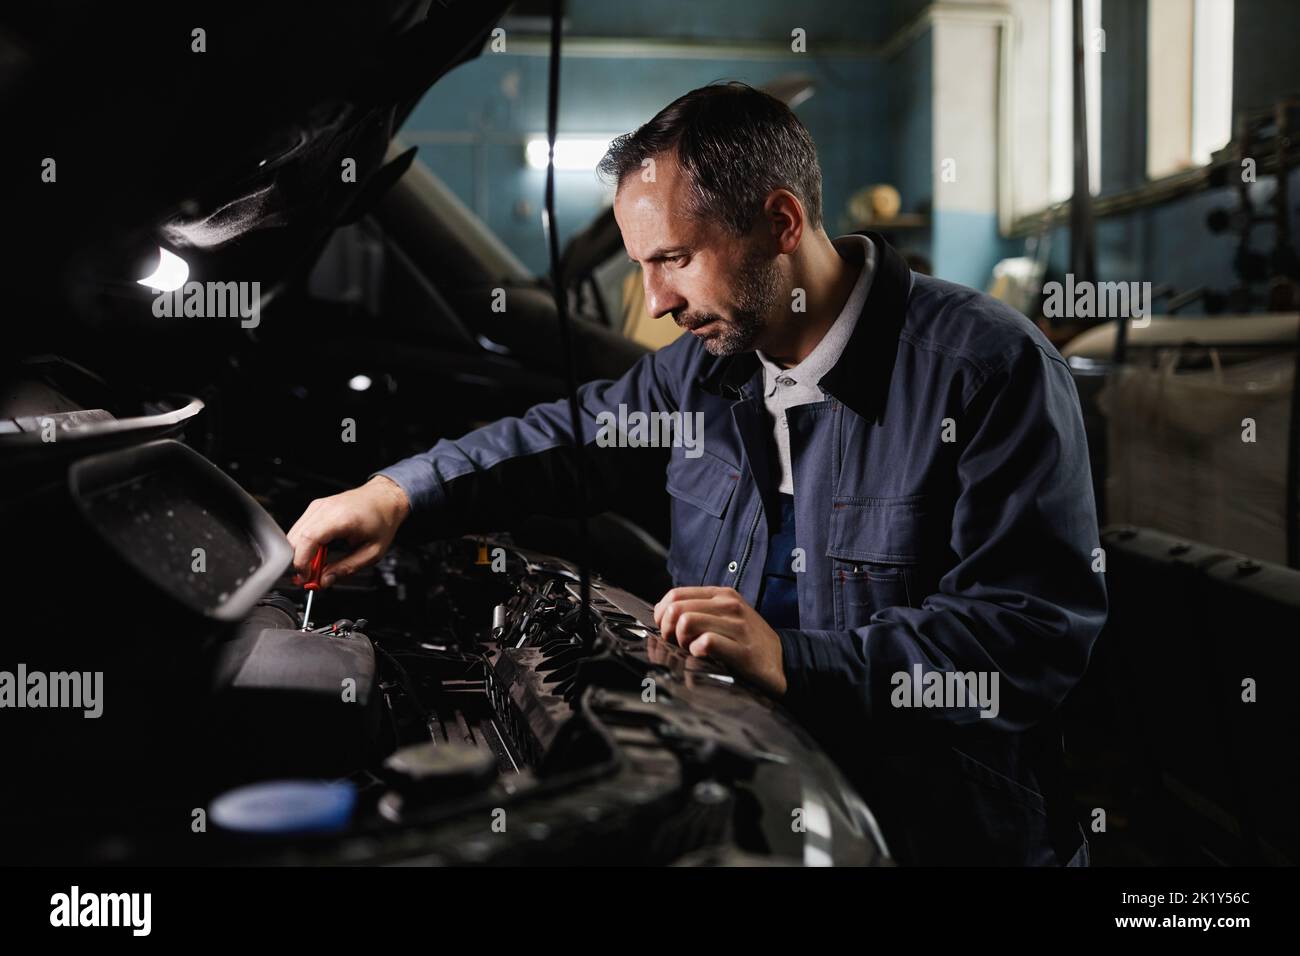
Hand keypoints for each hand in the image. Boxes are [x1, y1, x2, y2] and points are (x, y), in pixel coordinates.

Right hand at [286, 475, 410, 587]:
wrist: (384, 499)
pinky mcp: (316, 507)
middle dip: (297, 562)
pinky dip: (303, 545)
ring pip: (294, 534)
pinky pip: (300, 528)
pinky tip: (316, 554)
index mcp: (342, 518)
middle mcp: (326, 508)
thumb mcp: (372, 552)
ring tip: (315, 568)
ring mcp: (319, 506)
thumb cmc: (382, 520)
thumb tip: (325, 580)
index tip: (305, 577)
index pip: (308, 539)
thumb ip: (346, 568)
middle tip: (308, 578)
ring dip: (299, 554)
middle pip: (296, 538)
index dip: (301, 562)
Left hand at [652, 586, 786, 697]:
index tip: (667, 629)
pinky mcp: (742, 649)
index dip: (662, 614)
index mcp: (721, 595)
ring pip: (687, 622)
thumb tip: (664, 614)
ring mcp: (737, 625)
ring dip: (681, 640)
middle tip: (678, 643)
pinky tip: (703, 657)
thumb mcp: (724, 617)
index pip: (675, 595)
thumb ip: (697, 611)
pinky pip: (705, 642)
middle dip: (669, 629)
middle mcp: (729, 605)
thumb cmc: (746, 640)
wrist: (782, 661)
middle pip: (677, 608)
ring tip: (691, 649)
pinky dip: (696, 651)